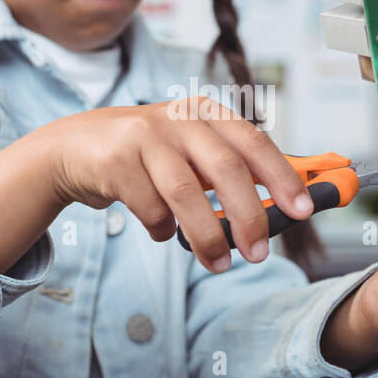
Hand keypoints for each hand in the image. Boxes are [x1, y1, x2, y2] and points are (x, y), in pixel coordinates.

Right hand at [34, 97, 313, 272]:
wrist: (74, 148)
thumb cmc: (147, 157)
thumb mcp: (190, 152)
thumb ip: (231, 173)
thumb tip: (287, 208)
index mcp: (206, 113)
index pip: (254, 142)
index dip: (282, 176)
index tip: (303, 210)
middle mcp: (179, 118)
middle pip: (226, 169)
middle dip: (249, 216)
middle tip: (259, 253)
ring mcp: (144, 136)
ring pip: (186, 193)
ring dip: (207, 236)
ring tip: (219, 264)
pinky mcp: (115, 160)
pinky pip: (151, 209)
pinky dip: (163, 229)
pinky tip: (161, 230)